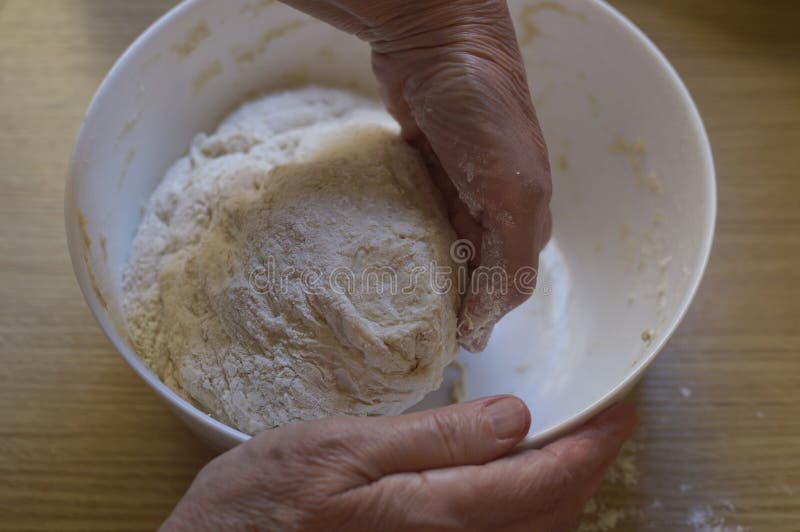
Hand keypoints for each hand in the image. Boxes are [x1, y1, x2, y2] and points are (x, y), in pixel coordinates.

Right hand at [162, 399, 635, 530]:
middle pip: (551, 516)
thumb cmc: (264, 504)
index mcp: (434, 514)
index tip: (621, 411)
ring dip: (562, 490)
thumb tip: (514, 420)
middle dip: (587, 466)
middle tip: (603, 420)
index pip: (544, 481)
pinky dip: (528, 513)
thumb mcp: (339, 450)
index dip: (593, 445)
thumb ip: (432, 441)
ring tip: (570, 444)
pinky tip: (517, 484)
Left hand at [282, 0, 552, 350]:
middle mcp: (494, 208)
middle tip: (408, 333)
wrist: (437, 41)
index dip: (478, 319)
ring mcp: (456, 189)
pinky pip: (412, 220)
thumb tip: (486, 326)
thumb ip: (512, 260)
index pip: (506, 289)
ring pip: (439, 250)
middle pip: (472, 273)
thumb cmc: (485, 112)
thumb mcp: (514, 192)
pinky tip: (378, 259)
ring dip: (420, 276)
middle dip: (446, 303)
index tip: (441, 346)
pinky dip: (398, 241)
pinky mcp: (422, 172)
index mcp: (525, 218)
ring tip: (387, 306)